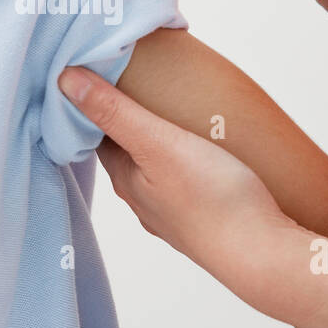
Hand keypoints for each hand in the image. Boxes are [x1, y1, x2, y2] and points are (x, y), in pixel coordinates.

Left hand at [58, 65, 293, 298]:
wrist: (262, 256)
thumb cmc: (213, 199)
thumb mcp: (159, 143)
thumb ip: (115, 112)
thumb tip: (65, 80)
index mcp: (126, 179)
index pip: (96, 134)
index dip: (95, 103)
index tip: (100, 72)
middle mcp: (142, 199)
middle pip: (125, 151)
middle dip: (126, 120)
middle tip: (134, 82)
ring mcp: (173, 213)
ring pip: (154, 169)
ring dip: (154, 142)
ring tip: (166, 111)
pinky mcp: (202, 219)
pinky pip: (182, 183)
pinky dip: (181, 162)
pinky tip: (198, 153)